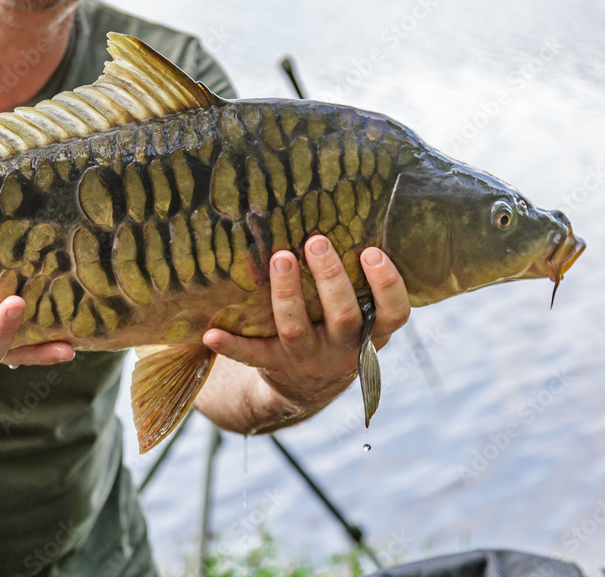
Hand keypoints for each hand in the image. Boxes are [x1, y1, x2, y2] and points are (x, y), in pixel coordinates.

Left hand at [201, 235, 409, 411]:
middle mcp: (342, 350)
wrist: (308, 388)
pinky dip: (231, 346)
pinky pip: (251, 356)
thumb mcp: (360, 317)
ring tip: (280, 258)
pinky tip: (211, 334)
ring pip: (297, 329)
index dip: (388, 285)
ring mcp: (307, 359)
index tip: (372, 251)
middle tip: (317, 242)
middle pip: (343, 316)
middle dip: (331, 278)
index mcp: (371, 334)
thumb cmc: (335, 333)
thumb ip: (360, 285)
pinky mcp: (274, 365)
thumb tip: (350, 216)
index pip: (394, 314)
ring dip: (287, 294)